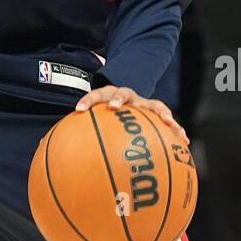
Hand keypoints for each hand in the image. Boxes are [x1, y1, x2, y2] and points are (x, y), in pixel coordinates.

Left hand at [74, 85, 188, 145]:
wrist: (130, 101)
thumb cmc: (111, 117)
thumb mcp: (99, 121)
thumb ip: (83, 132)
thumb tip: (55, 147)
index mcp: (110, 97)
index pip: (97, 94)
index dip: (88, 100)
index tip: (79, 110)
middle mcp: (128, 97)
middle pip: (123, 93)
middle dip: (118, 99)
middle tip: (114, 107)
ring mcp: (145, 104)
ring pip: (154, 104)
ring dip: (161, 112)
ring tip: (168, 122)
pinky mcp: (158, 114)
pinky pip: (170, 122)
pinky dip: (177, 130)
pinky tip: (185, 142)